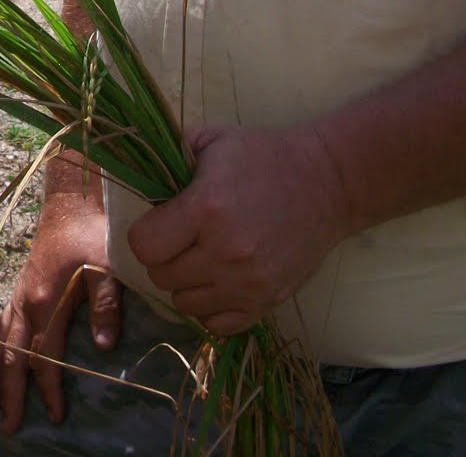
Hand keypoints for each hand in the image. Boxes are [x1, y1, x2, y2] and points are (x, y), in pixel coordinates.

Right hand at [0, 161, 119, 434]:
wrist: (70, 205)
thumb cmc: (95, 237)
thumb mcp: (110, 268)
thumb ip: (106, 307)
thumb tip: (103, 348)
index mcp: (47, 301)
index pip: (44, 358)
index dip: (49, 389)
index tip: (56, 416)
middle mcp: (25, 303)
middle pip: (12, 357)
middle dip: (11, 394)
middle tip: (10, 427)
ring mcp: (17, 297)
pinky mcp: (16, 291)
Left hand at [127, 123, 352, 334]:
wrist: (328, 182)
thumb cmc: (264, 156)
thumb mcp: (212, 140)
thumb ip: (168, 154)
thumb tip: (137, 168)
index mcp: (206, 209)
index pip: (144, 246)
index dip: (145, 233)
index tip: (160, 221)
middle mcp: (226, 252)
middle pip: (161, 277)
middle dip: (164, 257)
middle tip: (182, 238)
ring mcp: (249, 282)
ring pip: (185, 304)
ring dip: (185, 283)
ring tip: (202, 258)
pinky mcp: (269, 301)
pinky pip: (218, 325)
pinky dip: (211, 308)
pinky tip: (218, 282)